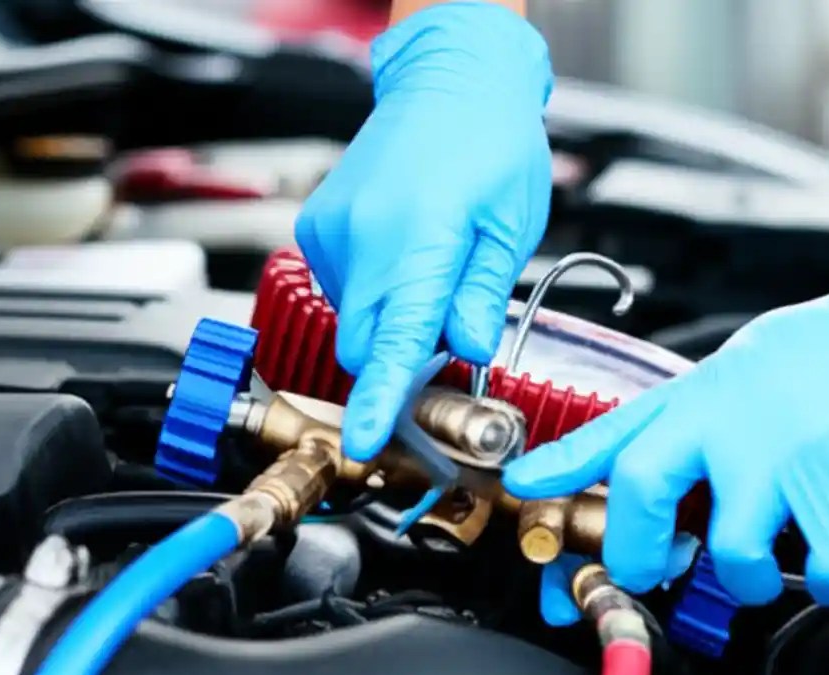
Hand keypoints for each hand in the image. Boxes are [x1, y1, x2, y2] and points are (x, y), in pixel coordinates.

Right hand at [296, 2, 553, 460]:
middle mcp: (361, 237)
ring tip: (433, 269)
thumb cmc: (488, 141)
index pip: (394, 340)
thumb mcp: (511, 224)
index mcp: (416, 238)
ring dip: (389, 320)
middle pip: (365, 343)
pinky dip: (373, 292)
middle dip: (401, 359)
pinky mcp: (317, 228)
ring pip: (352, 319)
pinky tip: (405, 254)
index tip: (366, 441)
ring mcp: (330, 232)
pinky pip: (342, 289)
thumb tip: (465, 351)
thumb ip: (481, 295)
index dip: (382, 398)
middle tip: (450, 335)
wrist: (446, 79)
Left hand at [505, 225, 828, 607]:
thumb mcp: (741, 366)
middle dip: (636, 550)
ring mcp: (784, 458)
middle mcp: (730, 424)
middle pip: (642, 496)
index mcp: (701, 394)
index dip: (559, 465)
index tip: (523, 484)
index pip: (611, 432)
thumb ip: (697, 418)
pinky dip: (825, 578)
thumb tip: (659, 465)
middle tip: (649, 566)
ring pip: (731, 556)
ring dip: (744, 577)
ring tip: (765, 557)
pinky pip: (820, 573)